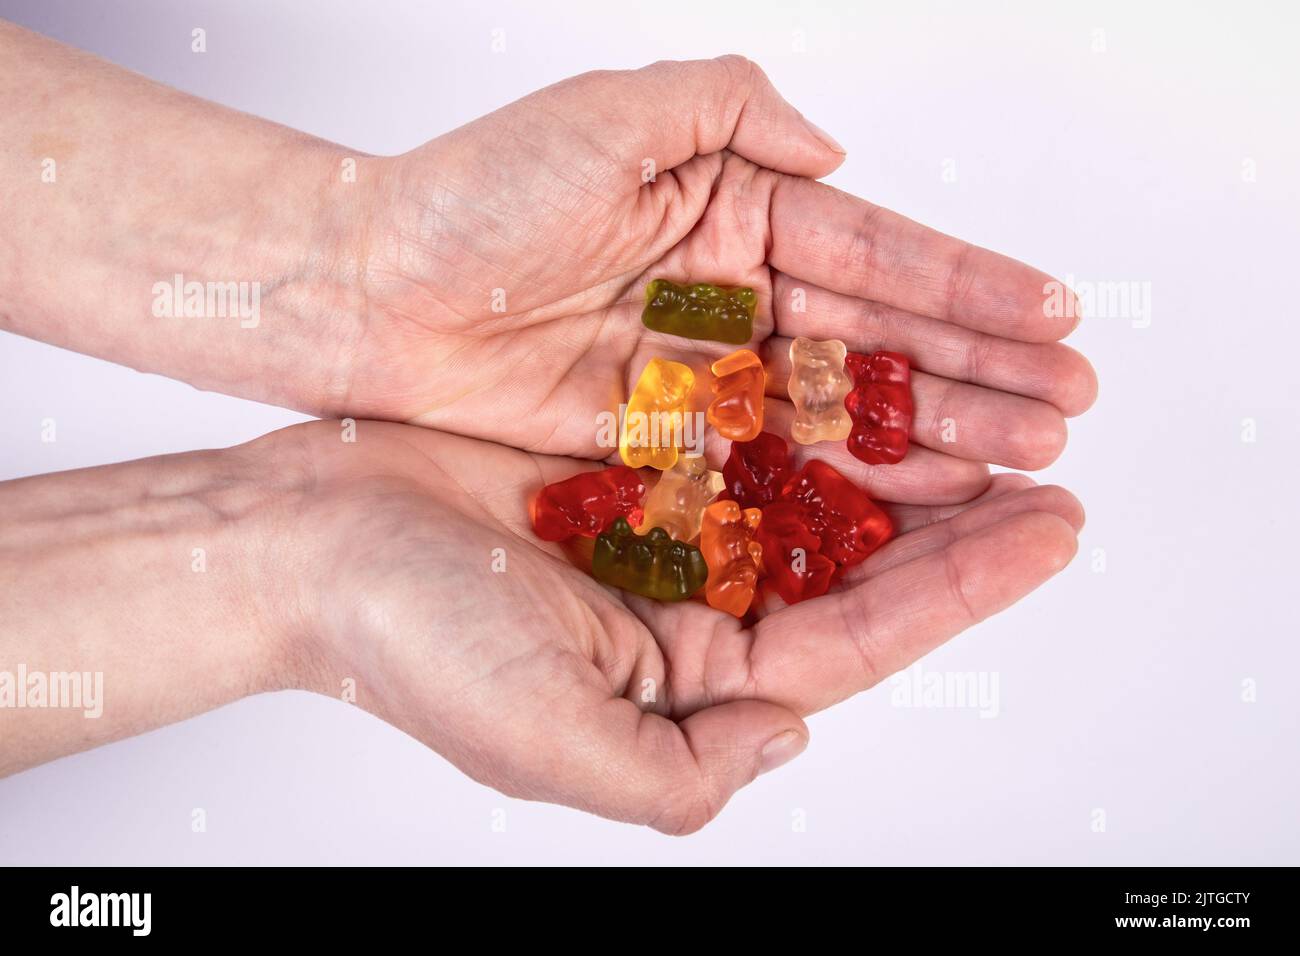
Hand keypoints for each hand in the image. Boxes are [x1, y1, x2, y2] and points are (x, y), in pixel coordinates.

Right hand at [273, 419, 1081, 831]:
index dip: (956, 592)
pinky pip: (746, 433)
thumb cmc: (403, 639)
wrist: (306, 534)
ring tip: (993, 424)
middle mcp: (689, 608)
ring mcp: (665, 528)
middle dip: (958, 530)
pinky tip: (872, 389)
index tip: (1043, 538)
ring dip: (903, 466)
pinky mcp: (632, 460)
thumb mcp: (548, 743)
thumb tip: (789, 736)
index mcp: (686, 684)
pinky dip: (813, 416)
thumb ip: (681, 774)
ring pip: (815, 496)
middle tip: (1052, 475)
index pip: (854, 643)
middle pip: (856, 568)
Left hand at [335, 56, 1096, 505]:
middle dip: (973, 373)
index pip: (871, 253)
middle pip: (873, 342)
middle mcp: (728, 297)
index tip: (1056, 314)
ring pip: (836, 412)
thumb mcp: (610, 115)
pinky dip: (843, 486)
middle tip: (1068, 409)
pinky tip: (918, 501)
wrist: (374, 293)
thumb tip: (839, 154)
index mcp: (730, 212)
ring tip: (1025, 461)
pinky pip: (769, 467)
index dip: (965, 285)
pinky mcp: (664, 444)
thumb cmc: (476, 196)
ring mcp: (702, 378)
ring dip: (932, 436)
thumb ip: (731, 110)